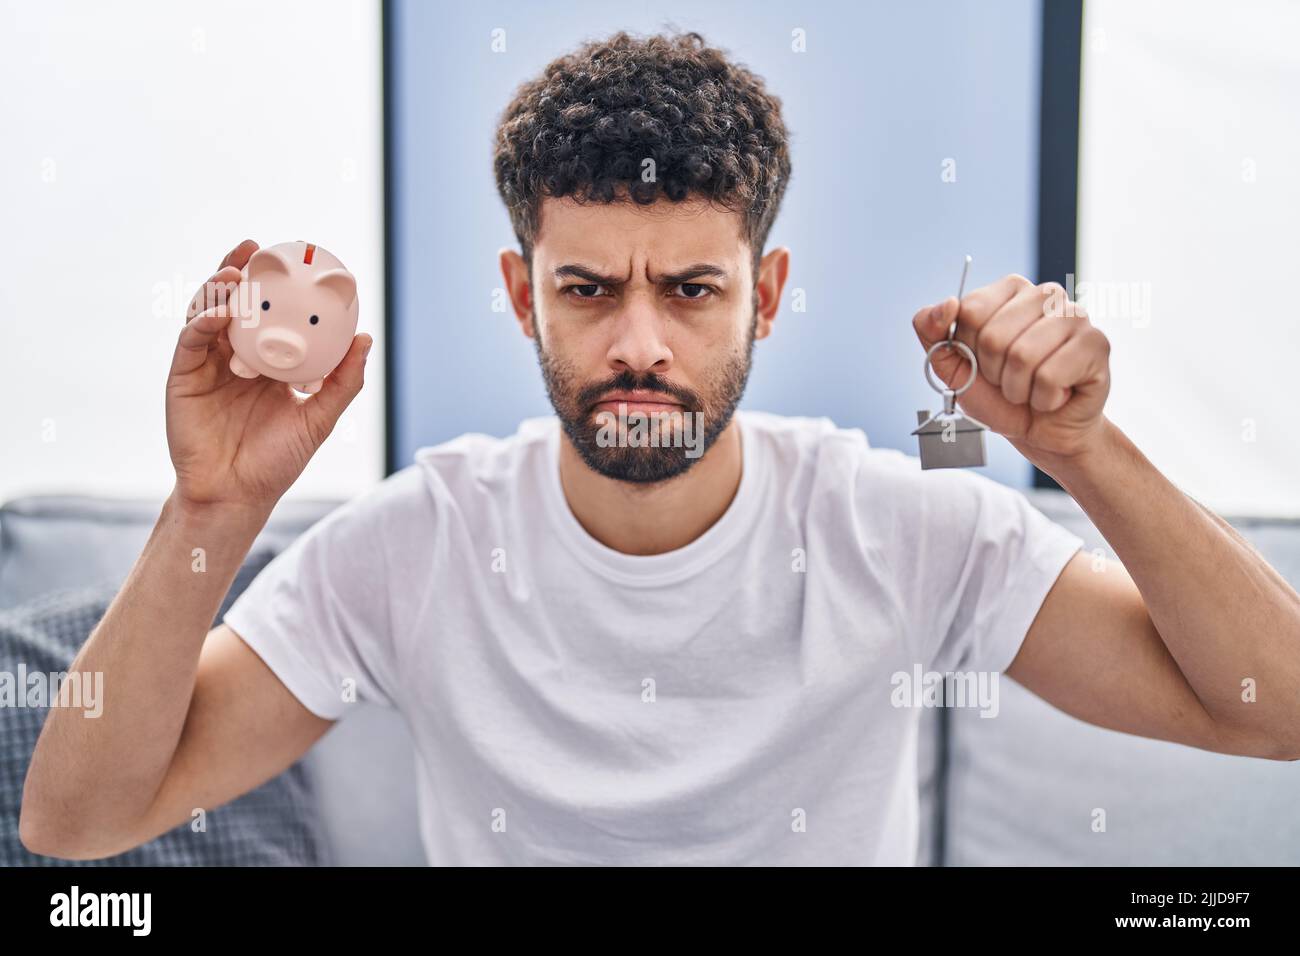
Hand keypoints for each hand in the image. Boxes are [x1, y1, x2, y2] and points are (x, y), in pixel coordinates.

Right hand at [166, 239, 371, 512]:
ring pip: (208, 312)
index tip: (292, 257)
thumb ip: (343, 381)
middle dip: (239, 270)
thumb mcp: (319, 418)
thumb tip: (365, 339)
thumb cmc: (278, 460)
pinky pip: (191, 339)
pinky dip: (203, 321)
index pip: (269, 312)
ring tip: (235, 272)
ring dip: (218, 288)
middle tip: (255, 248)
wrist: (236, 494)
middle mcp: (235, 355)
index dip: (275, 283)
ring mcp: (206, 363)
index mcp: (267, 360)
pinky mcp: (182, 375)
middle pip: (234, 302)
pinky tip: (219, 312)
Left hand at [913, 274, 1110, 463]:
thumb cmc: (998, 395)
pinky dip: (1042, 399)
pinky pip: (1050, 376)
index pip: (968, 311)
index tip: (982, 361)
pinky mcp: (1097, 343)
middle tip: (1010, 380)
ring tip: (1030, 389)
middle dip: (993, 372)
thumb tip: (947, 304)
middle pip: (994, 335)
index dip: (968, 349)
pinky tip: (1055, 395)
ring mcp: (1076, 315)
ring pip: (1023, 356)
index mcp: (1009, 290)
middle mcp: (1046, 294)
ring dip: (1017, 388)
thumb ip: (932, 330)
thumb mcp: (952, 366)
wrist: (1040, 432)